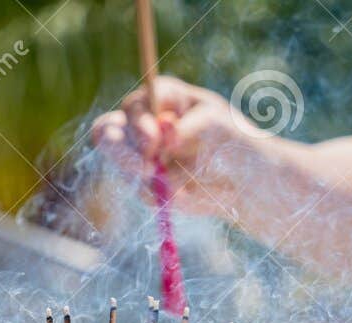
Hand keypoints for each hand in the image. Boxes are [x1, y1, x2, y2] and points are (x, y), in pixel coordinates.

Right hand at [91, 76, 276, 215]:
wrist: (244, 181)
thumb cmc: (234, 142)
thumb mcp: (216, 127)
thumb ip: (188, 127)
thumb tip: (165, 130)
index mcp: (163, 99)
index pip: (135, 106)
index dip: (138, 123)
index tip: (154, 143)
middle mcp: (145, 123)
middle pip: (108, 131)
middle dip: (121, 151)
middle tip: (143, 168)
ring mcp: (141, 154)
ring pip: (119, 163)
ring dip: (140, 175)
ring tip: (171, 183)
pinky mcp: (145, 182)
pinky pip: (141, 190)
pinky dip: (160, 195)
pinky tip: (184, 193)